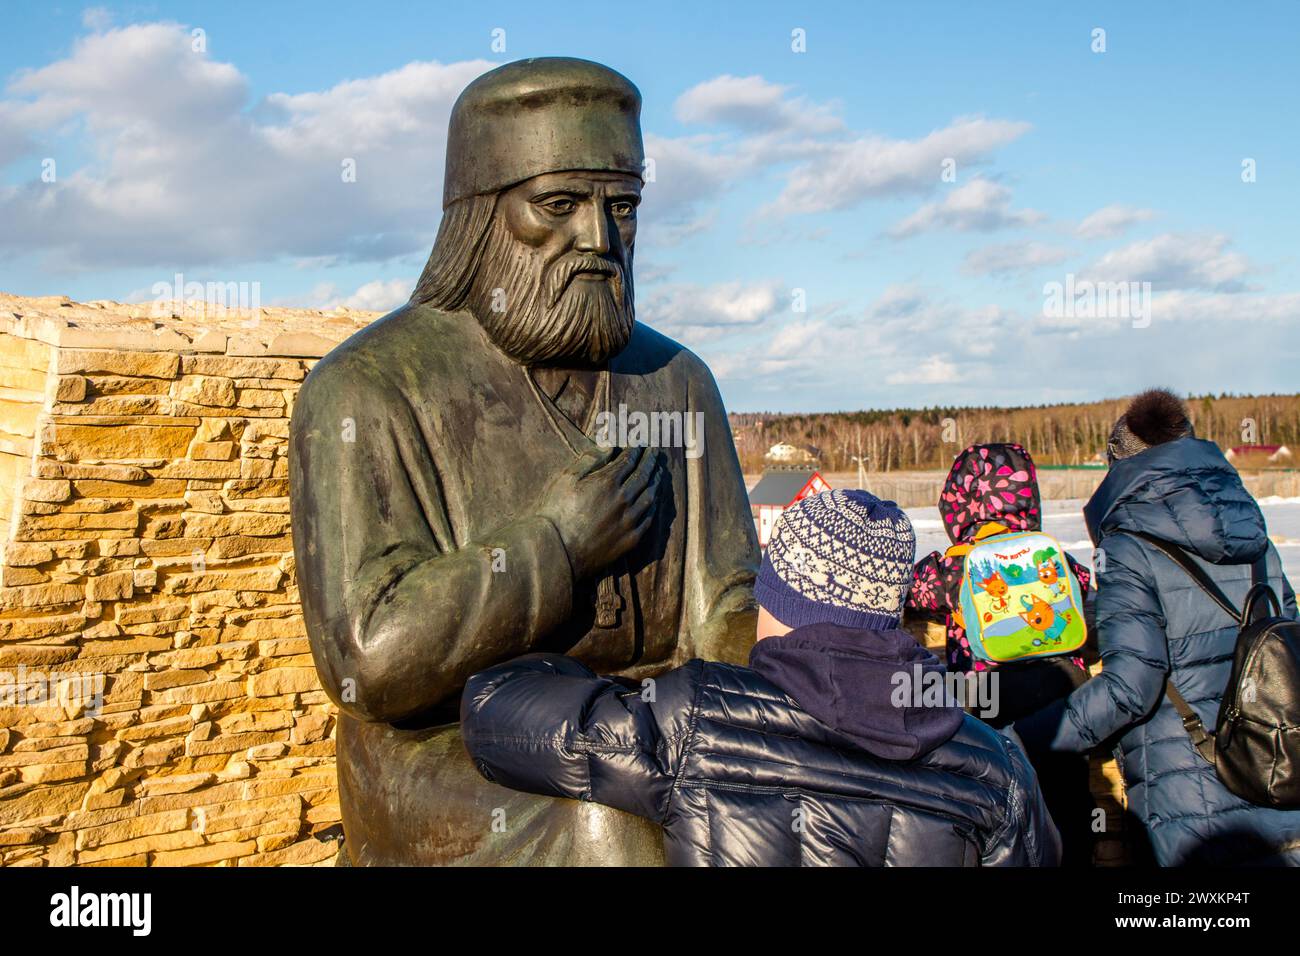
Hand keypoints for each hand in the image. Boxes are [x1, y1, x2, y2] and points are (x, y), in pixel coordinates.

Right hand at [539, 444, 660, 579]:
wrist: (556, 553)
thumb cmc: (556, 514)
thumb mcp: (567, 479)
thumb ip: (590, 460)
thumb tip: (609, 446)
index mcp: (608, 482)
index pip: (629, 460)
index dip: (637, 449)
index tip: (641, 442)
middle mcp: (623, 500)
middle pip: (644, 475)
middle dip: (651, 460)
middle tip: (656, 451)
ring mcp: (629, 521)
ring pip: (650, 496)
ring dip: (656, 481)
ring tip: (659, 472)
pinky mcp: (630, 540)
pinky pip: (649, 518)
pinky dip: (654, 505)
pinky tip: (654, 500)